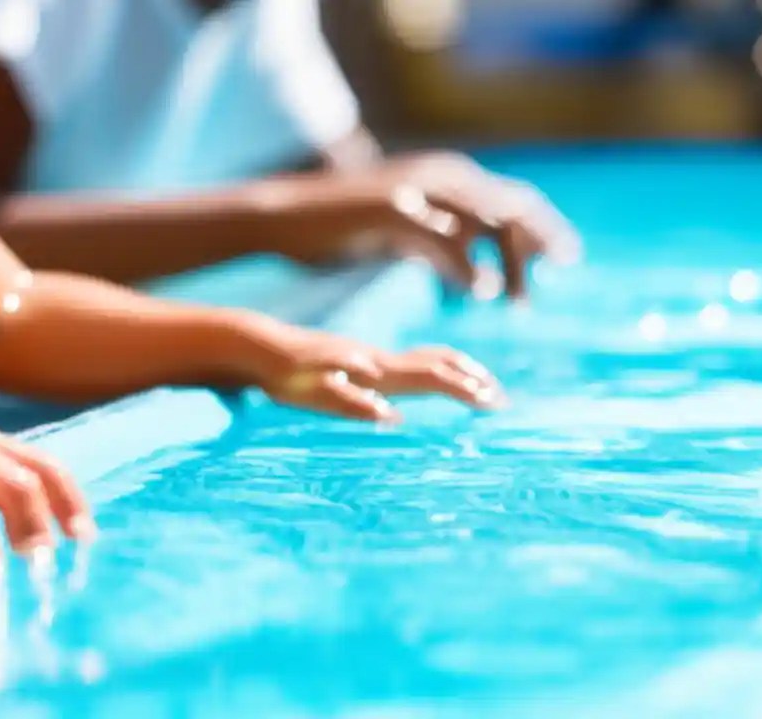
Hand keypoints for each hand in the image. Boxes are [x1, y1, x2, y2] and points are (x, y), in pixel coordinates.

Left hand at [231, 316, 505, 421]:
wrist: (258, 344)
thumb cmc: (282, 375)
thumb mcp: (310, 393)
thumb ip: (350, 403)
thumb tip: (391, 416)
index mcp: (373, 370)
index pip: (430, 377)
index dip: (464, 389)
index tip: (495, 401)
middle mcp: (378, 360)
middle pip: (438, 363)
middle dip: (473, 379)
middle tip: (503, 399)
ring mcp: (370, 356)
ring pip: (427, 358)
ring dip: (459, 370)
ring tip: (482, 384)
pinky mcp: (360, 358)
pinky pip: (410, 361)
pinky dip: (436, 367)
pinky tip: (432, 378)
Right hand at [261, 152, 579, 298]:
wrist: (284, 216)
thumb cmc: (337, 228)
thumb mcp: (399, 233)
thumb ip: (437, 241)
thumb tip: (472, 268)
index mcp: (443, 180)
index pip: (510, 199)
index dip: (542, 228)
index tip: (566, 259)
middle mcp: (438, 177)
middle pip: (510, 206)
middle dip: (540, 241)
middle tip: (562, 274)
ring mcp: (417, 190)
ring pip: (485, 221)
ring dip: (508, 262)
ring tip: (515, 301)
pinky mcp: (394, 208)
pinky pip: (445, 238)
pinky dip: (467, 267)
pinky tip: (479, 292)